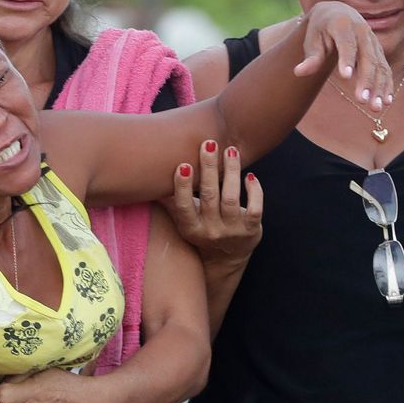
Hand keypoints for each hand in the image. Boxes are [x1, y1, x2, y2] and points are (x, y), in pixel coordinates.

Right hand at [171, 140, 262, 267]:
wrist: (227, 258)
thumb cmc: (202, 229)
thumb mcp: (184, 220)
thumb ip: (170, 200)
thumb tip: (148, 174)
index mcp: (191, 228)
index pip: (184, 206)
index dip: (183, 186)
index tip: (183, 164)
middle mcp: (211, 231)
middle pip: (209, 196)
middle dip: (208, 168)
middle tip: (208, 144)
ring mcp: (232, 231)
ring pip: (231, 198)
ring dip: (231, 172)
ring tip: (230, 151)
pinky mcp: (252, 230)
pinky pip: (255, 208)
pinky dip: (254, 191)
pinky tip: (249, 176)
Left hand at [296, 1, 393, 109]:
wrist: (337, 13)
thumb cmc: (320, 30)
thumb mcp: (312, 40)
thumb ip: (310, 57)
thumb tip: (298, 72)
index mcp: (342, 24)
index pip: (346, 44)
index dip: (346, 59)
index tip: (345, 77)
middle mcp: (362, 31)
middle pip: (367, 57)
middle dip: (366, 79)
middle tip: (361, 100)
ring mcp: (373, 41)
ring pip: (379, 65)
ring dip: (379, 87)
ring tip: (375, 107)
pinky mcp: (378, 51)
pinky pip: (385, 68)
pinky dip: (386, 85)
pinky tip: (386, 102)